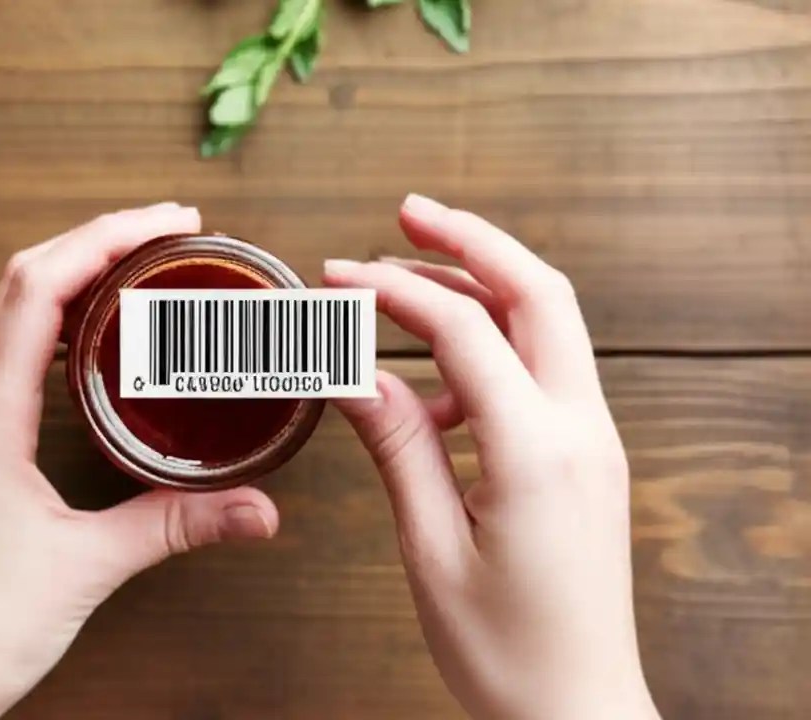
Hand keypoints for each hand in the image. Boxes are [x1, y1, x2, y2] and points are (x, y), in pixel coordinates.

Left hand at [0, 204, 279, 718]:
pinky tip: (86, 336)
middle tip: (168, 232)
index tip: (168, 223)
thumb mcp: (89, 568)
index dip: (104, 238)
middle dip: (93, 241)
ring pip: (1, 312)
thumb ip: (177, 524)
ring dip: (66, 275)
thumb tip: (258, 510)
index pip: (36, 289)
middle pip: (16, 282)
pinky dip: (45, 322)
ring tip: (135, 266)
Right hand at [323, 196, 660, 719]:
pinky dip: (489, 352)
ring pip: (547, 325)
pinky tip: (430, 386)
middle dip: (472, 241)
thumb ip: (397, 446)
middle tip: (407, 213)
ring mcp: (594, 443)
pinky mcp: (586, 460)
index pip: (465, 331)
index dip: (394, 291)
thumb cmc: (505, 651)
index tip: (336, 277)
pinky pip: (542, 376)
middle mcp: (581, 432)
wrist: (576, 712)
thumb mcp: (430, 547)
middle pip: (539, 292)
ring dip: (481, 290)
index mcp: (537, 453)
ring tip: (402, 288)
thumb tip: (353, 370)